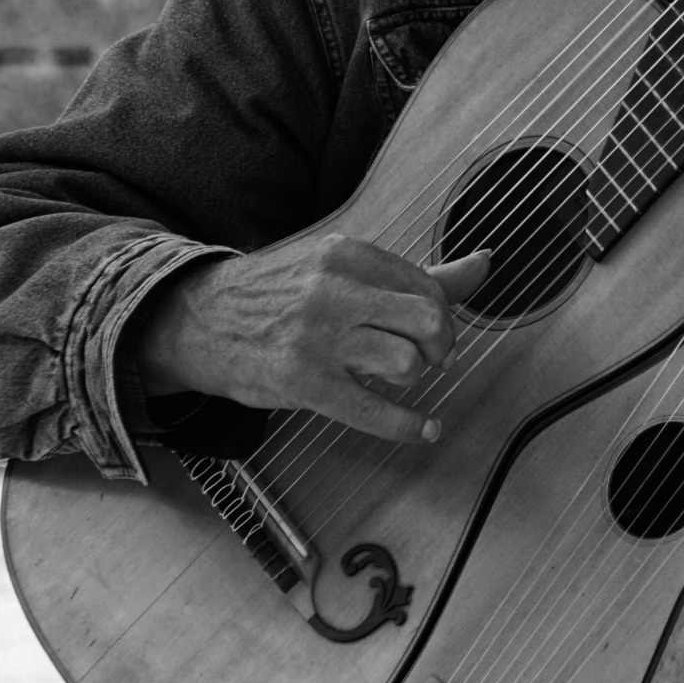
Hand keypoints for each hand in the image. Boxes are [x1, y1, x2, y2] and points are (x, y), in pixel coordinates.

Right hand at [128, 237, 494, 446]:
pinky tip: (424, 429)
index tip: (433, 332)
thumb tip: (484, 264)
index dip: (443, 315)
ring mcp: (317, 337)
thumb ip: (414, 273)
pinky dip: (409, 427)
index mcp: (347, 253)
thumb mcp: (339, 267)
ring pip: (406, 362)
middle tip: (431, 358)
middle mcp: (334, 289)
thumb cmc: (278, 293)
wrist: (200, 319)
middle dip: (442, 346)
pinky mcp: (304, 382)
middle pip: (428, 320)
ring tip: (399, 379)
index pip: (427, 286)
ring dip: (414, 378)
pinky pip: (374, 412)